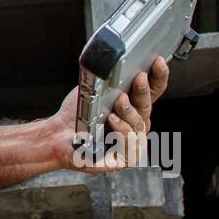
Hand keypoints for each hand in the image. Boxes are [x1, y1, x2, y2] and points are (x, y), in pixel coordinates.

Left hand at [45, 57, 170, 173]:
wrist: (59, 133)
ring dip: (129, 110)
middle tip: (139, 77)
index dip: (159, 76)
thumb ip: (112, 80)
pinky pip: (129, 142)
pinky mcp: (126, 157)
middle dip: (143, 90)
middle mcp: (137, 123)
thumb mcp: (96, 90)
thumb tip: (120, 62)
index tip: (159, 61)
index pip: (153, 90)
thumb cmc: (78, 114)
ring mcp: (133, 140)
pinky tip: (112, 120)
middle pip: (147, 105)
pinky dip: (121, 129)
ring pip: (138, 123)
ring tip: (120, 101)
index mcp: (135, 105)